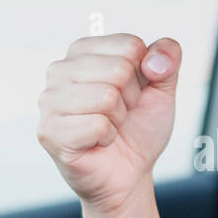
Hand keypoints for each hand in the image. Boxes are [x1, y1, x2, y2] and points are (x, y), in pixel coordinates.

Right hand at [37, 34, 180, 217]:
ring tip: (109, 126)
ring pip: (107, 96)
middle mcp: (59, 70)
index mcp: (83, 50)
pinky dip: (107, 137)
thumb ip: (167, 56)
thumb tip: (152, 59)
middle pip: (119, 69)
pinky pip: (97, 125)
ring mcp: (49, 101)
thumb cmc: (138, 128)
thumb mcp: (162, 87)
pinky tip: (98, 142)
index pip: (129, 45)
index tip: (131, 92)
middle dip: (130, 98)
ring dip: (118, 119)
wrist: (129, 172)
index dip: (142, 74)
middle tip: (121, 114)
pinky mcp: (49, 131)